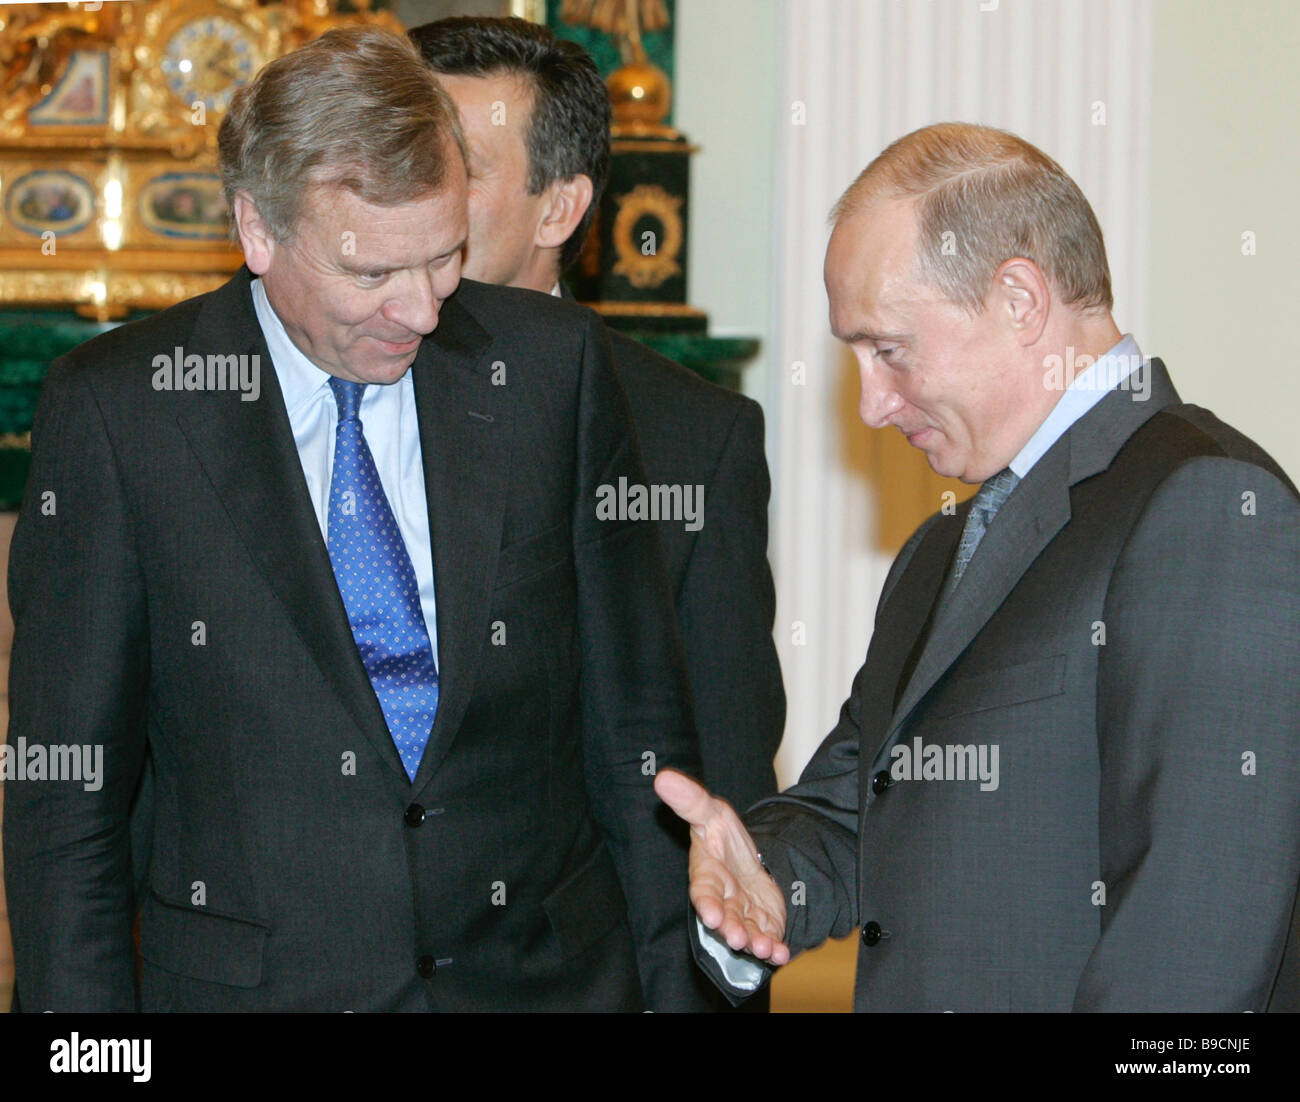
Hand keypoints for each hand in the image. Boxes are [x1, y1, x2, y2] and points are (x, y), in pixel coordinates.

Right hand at [654, 768, 790, 964]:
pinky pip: (768, 939)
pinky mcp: (763, 923)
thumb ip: (690, 800)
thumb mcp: (711, 812)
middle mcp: (723, 900)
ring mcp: (743, 915)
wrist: (750, 856)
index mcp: (707, 875)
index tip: (712, 916)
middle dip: (731, 930)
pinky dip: (775, 948)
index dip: (707, 905)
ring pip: (747, 933)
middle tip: (738, 938)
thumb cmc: (722, 835)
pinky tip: (781, 952)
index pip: (703, 892)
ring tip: (763, 948)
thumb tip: (662, 778)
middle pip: (726, 919)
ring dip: (754, 943)